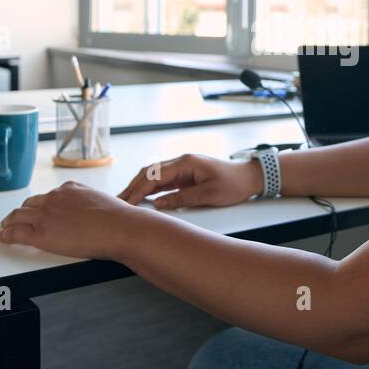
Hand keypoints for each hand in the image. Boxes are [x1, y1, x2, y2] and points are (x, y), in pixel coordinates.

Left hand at [0, 180, 142, 260]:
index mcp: (70, 189)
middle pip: (30, 204)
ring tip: (4, 227)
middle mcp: (54, 198)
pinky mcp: (41, 233)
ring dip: (9, 221)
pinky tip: (2, 236)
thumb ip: (90, 205)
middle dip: (22, 211)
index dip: (40, 205)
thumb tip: (92, 213)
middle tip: (15, 218)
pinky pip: (16, 232)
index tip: (37, 210)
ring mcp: (45, 214)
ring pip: (18, 215)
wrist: (118, 227)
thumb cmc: (118, 218)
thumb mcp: (103, 202)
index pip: (48, 196)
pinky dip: (6, 234)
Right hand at [118, 153, 262, 209]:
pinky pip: (163, 182)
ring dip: (139, 189)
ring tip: (125, 202)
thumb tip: (159, 205)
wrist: (249, 177)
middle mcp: (181, 162)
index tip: (128, 201)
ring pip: (154, 177)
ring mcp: (182, 169)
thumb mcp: (209, 194)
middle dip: (133, 187)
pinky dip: (150, 191)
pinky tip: (141, 200)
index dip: (139, 189)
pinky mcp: (184, 176)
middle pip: (149, 173)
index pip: (155, 175)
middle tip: (118, 201)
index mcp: (186, 163)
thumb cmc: (233, 183)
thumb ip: (182, 199)